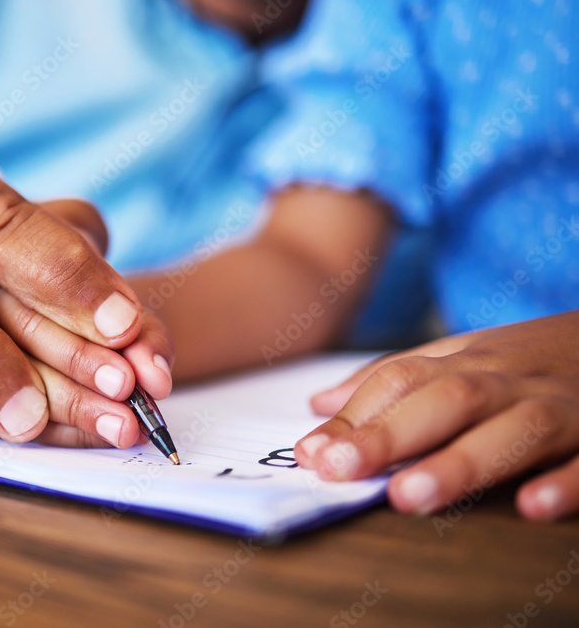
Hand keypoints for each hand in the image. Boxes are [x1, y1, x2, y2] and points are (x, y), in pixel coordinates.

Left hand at [294, 310, 578, 520]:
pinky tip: (531, 505)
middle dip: (389, 435)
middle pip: (445, 400)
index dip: (353, 417)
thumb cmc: (531, 358)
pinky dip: (566, 482)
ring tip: (408, 496)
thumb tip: (319, 406)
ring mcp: (562, 407)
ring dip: (459, 462)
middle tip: (338, 470)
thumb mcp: (463, 356)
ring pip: (513, 429)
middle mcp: (509, 380)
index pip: (400, 381)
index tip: (309, 454)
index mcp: (469, 362)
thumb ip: (394, 381)